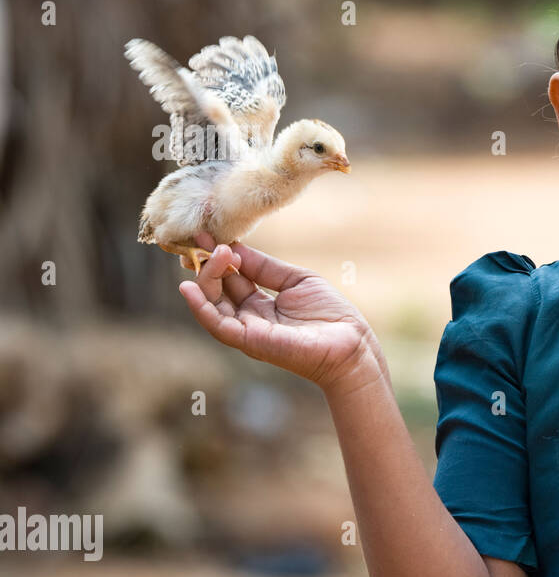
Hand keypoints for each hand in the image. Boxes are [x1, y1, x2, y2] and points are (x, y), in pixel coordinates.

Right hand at [177, 231, 388, 393]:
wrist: (351, 344)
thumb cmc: (330, 314)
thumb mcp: (295, 280)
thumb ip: (264, 267)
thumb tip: (234, 248)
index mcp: (259, 304)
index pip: (230, 277)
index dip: (217, 256)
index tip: (205, 233)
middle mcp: (249, 318)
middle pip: (217, 289)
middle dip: (210, 264)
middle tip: (211, 242)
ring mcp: (248, 330)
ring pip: (212, 304)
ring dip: (207, 278)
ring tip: (213, 254)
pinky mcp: (250, 342)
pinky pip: (217, 325)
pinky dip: (200, 307)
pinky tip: (189, 287)